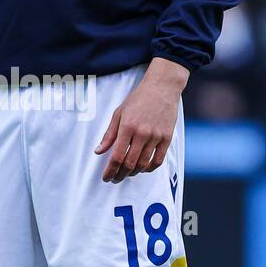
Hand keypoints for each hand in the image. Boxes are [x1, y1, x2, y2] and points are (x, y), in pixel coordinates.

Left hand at [95, 58, 188, 182]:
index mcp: (127, 127)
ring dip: (133, 173)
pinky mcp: (167, 138)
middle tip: (114, 179)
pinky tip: (143, 168)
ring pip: (143, 164)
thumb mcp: (119, 113)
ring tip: (127, 173)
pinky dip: (149, 168)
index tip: (106, 177)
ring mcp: (156, 136)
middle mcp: (142, 133)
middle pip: (129, 163)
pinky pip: (158, 160)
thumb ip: (109, 134)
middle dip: (120, 175)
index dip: (110, 170)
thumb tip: (98, 151)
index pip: (116, 156)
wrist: (162, 88)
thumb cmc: (139, 99)